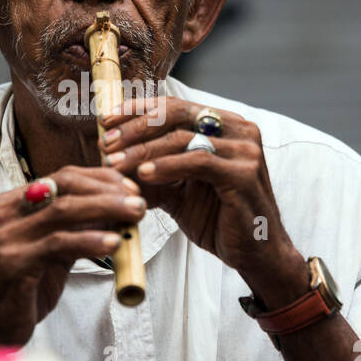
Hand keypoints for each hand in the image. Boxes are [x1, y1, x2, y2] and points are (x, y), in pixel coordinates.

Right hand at [0, 166, 145, 349]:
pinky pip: (58, 244)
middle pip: (65, 187)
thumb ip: (74, 229)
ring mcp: (7, 237)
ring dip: (106, 210)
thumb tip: (115, 212)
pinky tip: (113, 244)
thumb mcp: (49, 252)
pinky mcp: (13, 262)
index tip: (130, 188)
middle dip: (107, 191)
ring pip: (64, 211)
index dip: (101, 180)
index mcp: (12, 204)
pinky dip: (90, 241)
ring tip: (135, 216)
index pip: (63, 177)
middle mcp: (6, 214)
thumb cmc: (20, 290)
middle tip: (138, 202)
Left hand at [98, 96, 307, 307]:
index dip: (138, 111)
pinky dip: (166, 167)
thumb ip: (151, 170)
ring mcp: (244, 150)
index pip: (174, 106)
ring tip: (115, 164)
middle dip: (135, 128)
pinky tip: (143, 175)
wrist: (254, 254)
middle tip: (106, 143)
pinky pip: (197, 162)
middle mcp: (239, 130)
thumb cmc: (218, 219)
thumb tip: (111, 158)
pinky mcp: (243, 174)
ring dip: (143, 150)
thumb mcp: (177, 190)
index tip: (107, 122)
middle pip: (176, 114)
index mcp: (225, 125)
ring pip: (183, 138)